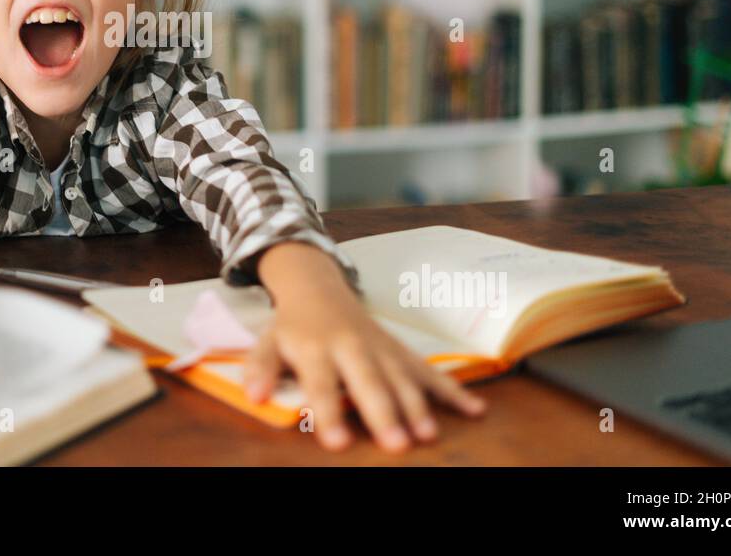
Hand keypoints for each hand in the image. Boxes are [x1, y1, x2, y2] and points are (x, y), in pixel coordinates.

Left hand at [248, 242, 486, 452]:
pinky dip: (453, 389)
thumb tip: (255, 396)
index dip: (328, 412)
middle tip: (397, 443)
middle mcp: (351, 346)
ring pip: (402, 376)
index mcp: (315, 347)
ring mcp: (380, 347)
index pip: (321, 383)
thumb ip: (261, 368)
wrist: (318, 288)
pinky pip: (428, 370)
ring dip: (417, 405)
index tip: (337, 442)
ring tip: (428, 434)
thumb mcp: (267, 342)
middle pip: (368, 381)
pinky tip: (475, 411)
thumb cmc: (292, 326)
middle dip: (384, 412)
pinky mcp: (399, 350)